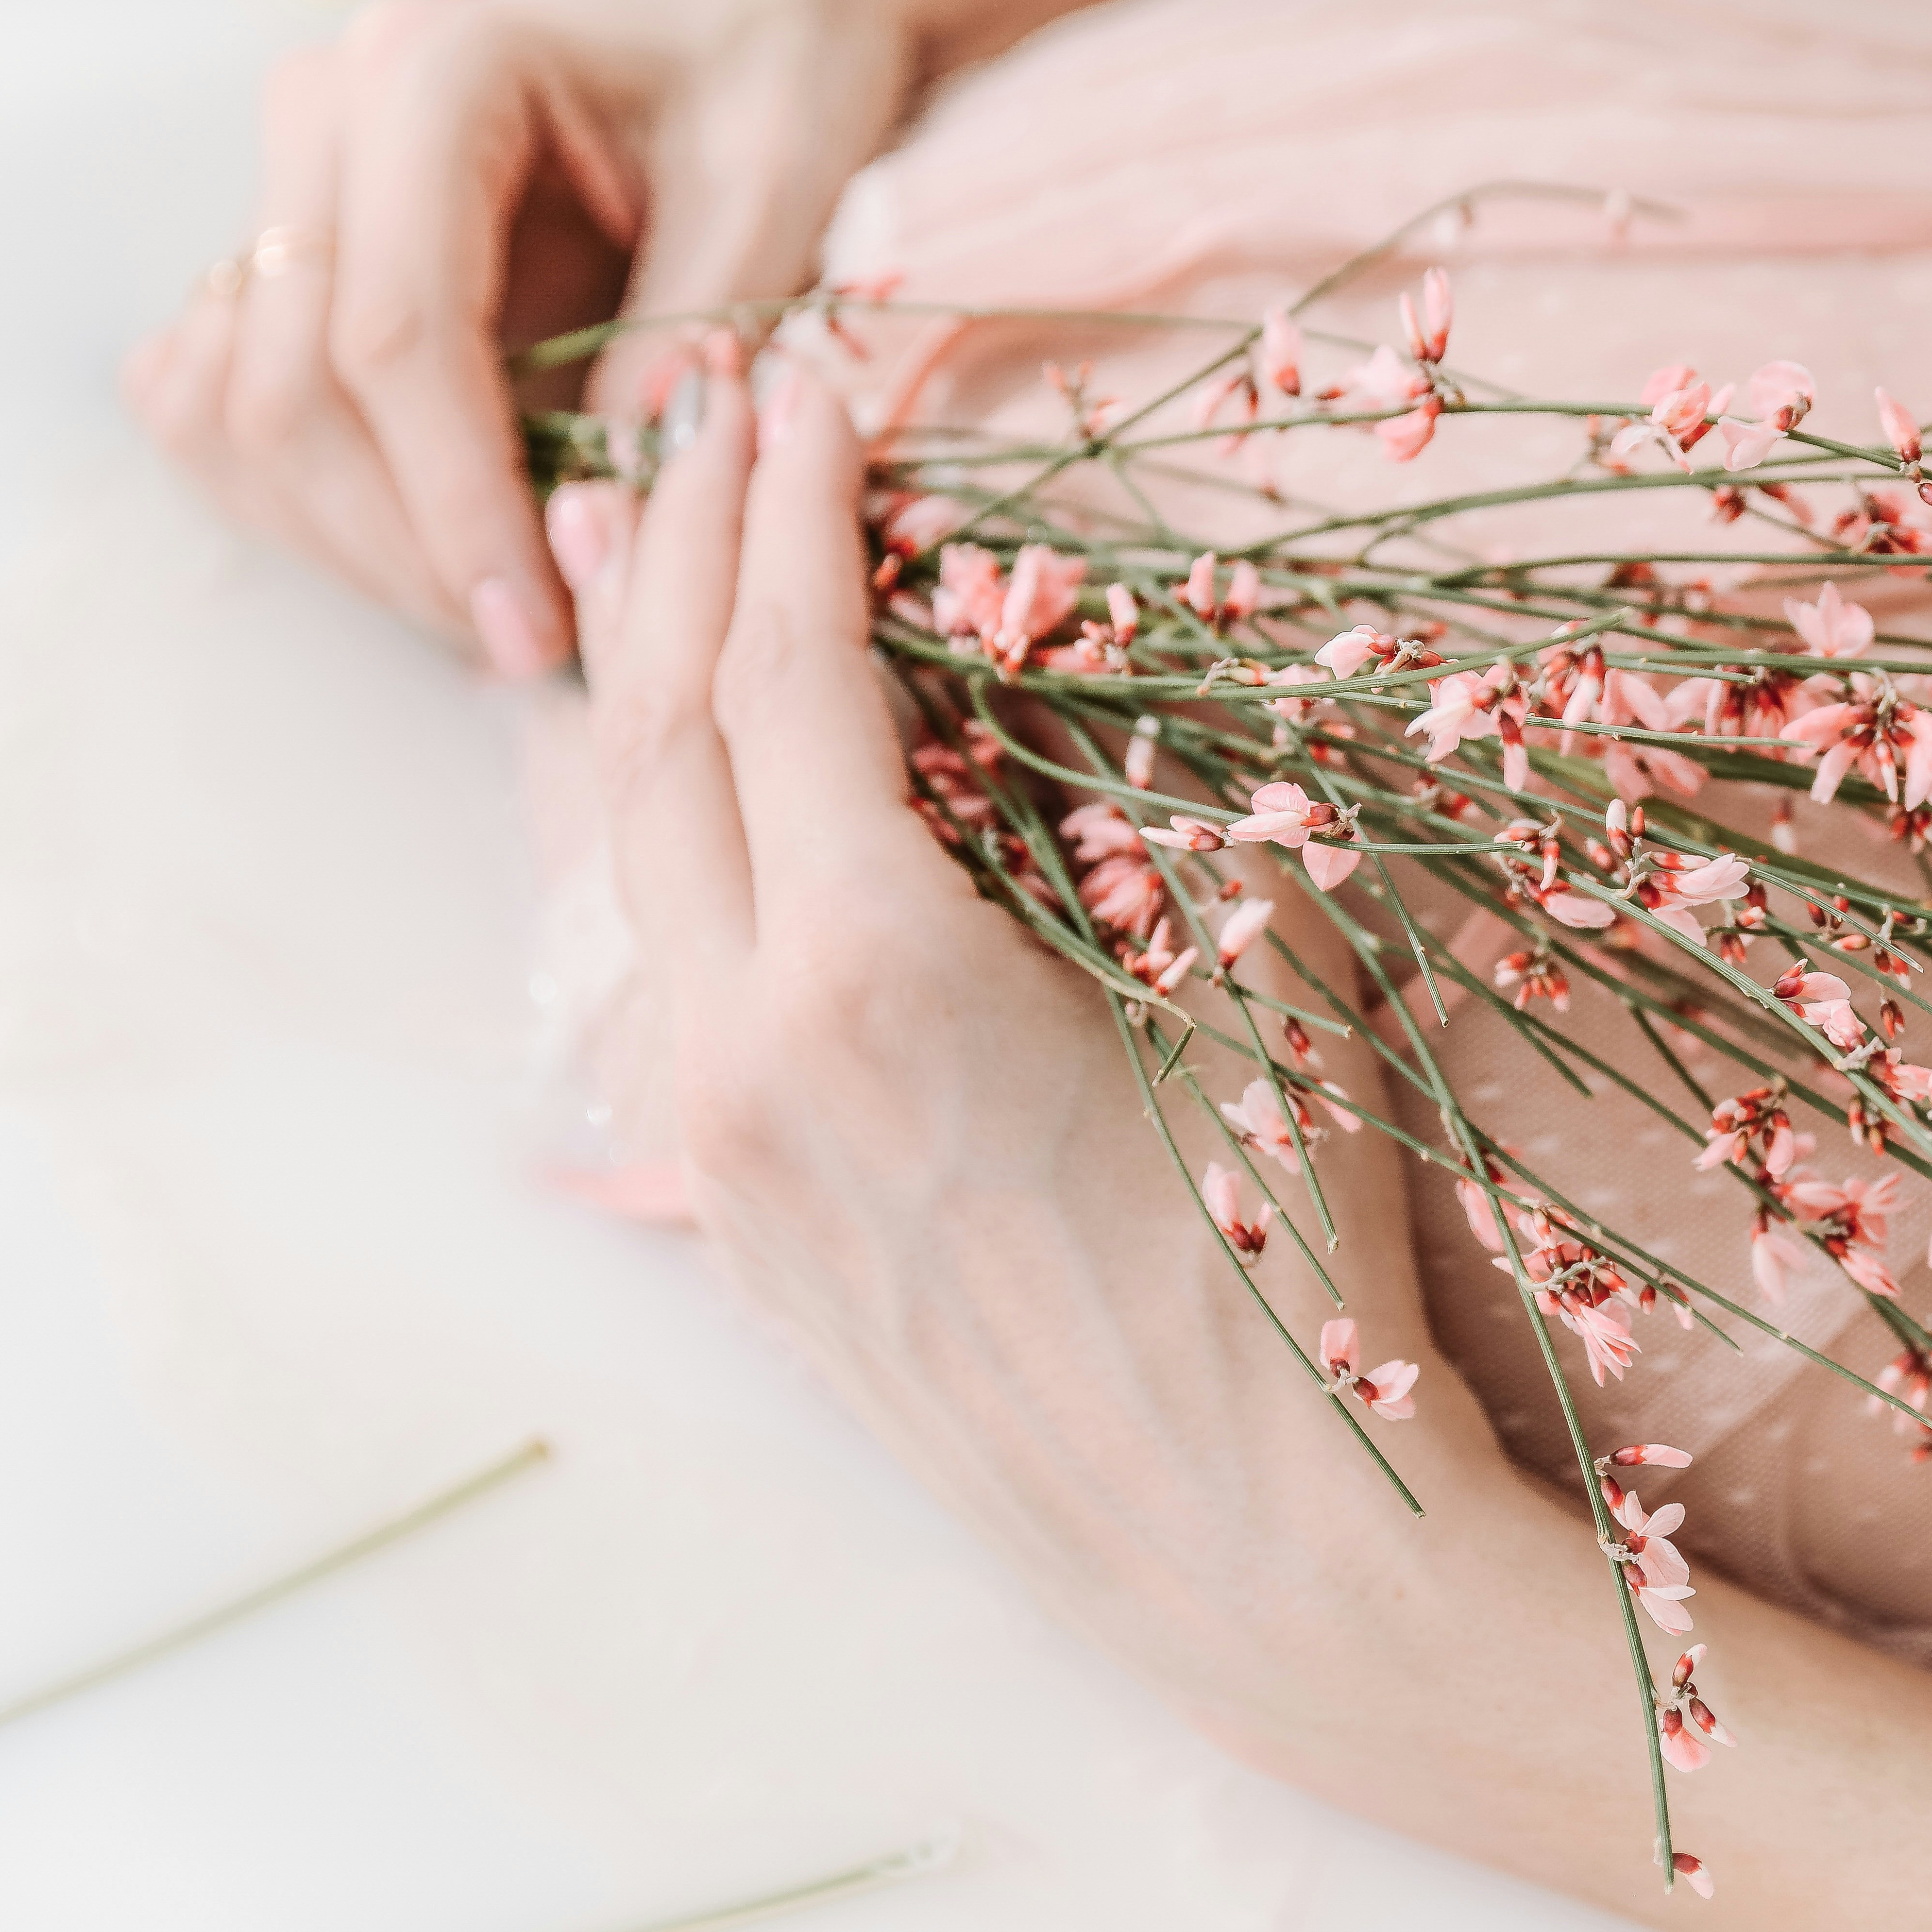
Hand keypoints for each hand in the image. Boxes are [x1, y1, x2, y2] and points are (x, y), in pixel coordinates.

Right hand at [125, 0, 929, 673]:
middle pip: (290, 387)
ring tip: (492, 611)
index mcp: (433, 69)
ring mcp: (300, 180)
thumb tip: (613, 488)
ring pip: (234, 408)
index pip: (393, 336)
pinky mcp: (307, 246)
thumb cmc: (786, 67)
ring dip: (347, 539)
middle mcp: (328, 113)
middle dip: (401, 547)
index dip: (454, 506)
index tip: (534, 629)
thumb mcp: (781, 183)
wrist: (770, 3)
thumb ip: (693, 330)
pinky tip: (431, 542)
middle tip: (529, 649)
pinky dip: (306, 493)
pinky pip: (228, 395)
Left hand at [548, 352, 1503, 1720]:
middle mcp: (751, 1054)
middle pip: (662, 743)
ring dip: (649, 696)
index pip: (790, 673)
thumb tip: (1070, 690)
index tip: (801, 395)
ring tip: (656, 561)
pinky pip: (676, 988)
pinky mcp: (739, 1227)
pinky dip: (687, 848)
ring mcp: (723, 1152)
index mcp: (878, 973)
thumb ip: (1147, 818)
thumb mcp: (1260, 983)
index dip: (789, 513)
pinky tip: (716, 790)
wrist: (1244, 1536)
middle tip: (706, 423)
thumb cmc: (1290, 1254)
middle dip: (677, 557)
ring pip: (641, 869)